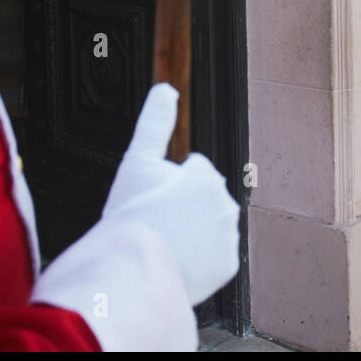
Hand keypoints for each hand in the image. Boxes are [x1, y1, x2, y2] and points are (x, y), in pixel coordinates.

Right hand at [103, 83, 239, 304]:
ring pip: (208, 226)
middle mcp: (225, 205)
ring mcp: (228, 237)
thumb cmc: (133, 218)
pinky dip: (199, 258)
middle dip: (183, 206)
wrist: (134, 271)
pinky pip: (213, 257)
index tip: (152, 200)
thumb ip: (154, 122)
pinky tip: (176, 259)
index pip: (191, 171)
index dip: (167, 184)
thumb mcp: (137, 161)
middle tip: (156, 222)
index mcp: (207, 177)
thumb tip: (166, 89)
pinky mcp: (227, 266)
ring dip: (192, 231)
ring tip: (164, 242)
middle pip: (201, 199)